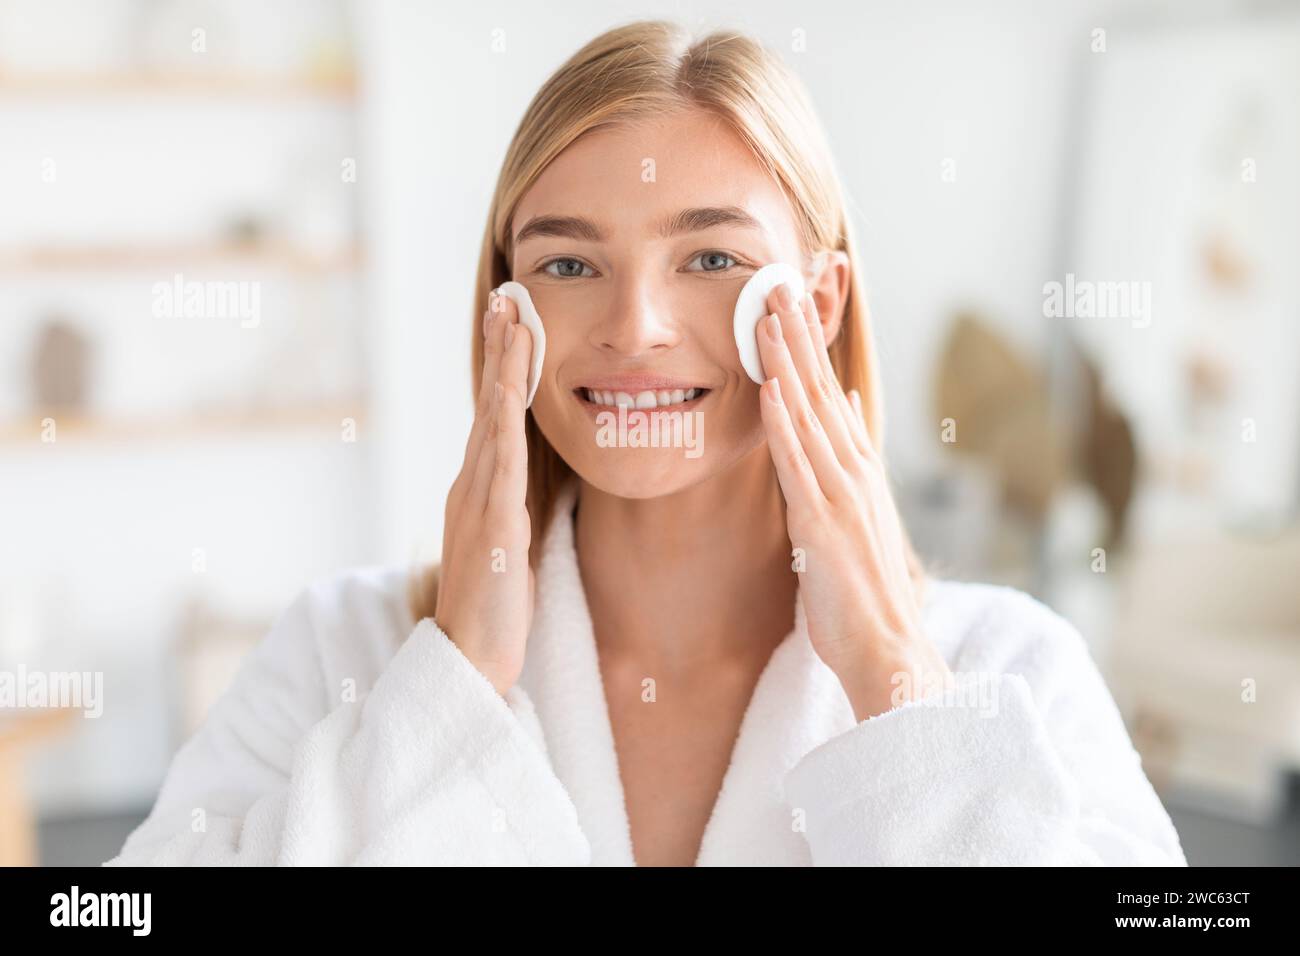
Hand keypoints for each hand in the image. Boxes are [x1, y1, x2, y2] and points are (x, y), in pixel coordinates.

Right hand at [434, 291, 535, 696]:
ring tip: (512, 322)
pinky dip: (504, 423)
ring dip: (503, 369)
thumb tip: (525, 482)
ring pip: (492, 422)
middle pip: (489, 405)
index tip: (516, 324)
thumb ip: (512, 508)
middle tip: (508, 296)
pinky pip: (500, 466)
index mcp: (479, 490)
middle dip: (501, 350)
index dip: (505, 369)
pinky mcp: (491, 529)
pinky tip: (512, 391)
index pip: (495, 417)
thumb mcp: (508, 546)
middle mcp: (471, 487)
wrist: (468, 660)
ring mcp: (477, 504)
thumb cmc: (494, 609)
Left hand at [756, 282, 952, 721]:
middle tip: (778, 280)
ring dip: (789, 361)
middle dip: (799, 332)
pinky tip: (772, 387)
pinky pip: (799, 464)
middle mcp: (852, 471)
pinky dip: (785, 423)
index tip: (793, 299)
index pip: (829, 391)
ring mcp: (840, 494)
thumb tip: (841, 403)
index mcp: (856, 468)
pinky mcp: (822, 523)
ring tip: (769, 313)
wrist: (887, 645)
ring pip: (809, 414)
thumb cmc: (865, 587)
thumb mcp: (856, 510)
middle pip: (820, 388)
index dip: (811, 343)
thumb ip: (845, 456)